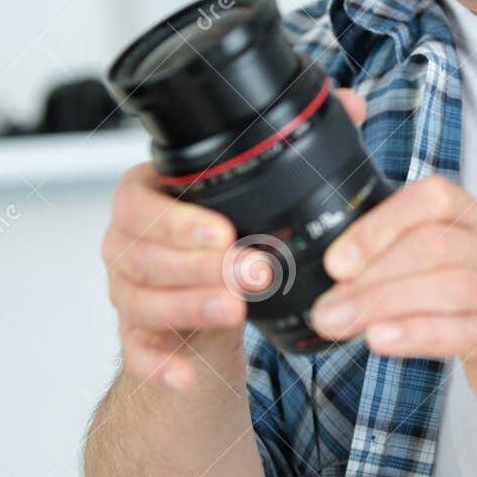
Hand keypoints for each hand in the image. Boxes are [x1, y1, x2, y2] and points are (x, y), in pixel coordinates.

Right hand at [103, 87, 366, 389]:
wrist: (204, 306)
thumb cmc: (227, 238)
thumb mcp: (255, 193)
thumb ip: (299, 143)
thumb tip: (348, 104)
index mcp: (148, 197)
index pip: (139, 201)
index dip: (178, 220)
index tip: (224, 231)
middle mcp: (128, 243)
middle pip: (143, 253)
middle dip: (198, 265)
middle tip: (252, 272)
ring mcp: (128, 291)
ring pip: (140, 300)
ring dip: (189, 307)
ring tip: (235, 311)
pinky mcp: (138, 337)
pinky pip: (138, 352)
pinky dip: (161, 364)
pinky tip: (189, 373)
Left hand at [310, 175, 476, 431]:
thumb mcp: (451, 263)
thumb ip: (399, 255)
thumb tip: (328, 270)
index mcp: (471, 222)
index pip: (430, 199)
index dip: (379, 226)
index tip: (335, 261)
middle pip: (432, 244)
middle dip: (370, 273)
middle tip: (325, 305)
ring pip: (447, 285)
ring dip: (383, 303)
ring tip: (337, 323)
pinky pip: (463, 331)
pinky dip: (417, 333)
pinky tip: (380, 341)